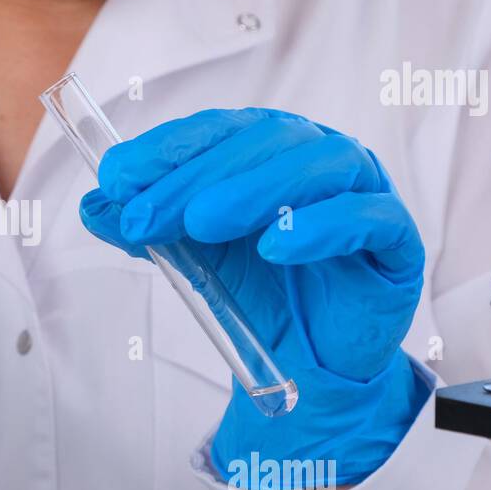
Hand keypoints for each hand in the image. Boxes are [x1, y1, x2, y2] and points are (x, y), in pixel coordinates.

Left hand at [80, 108, 430, 488]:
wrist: (315, 359)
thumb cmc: (261, 290)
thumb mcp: (193, 258)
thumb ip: (149, 229)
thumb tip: (94, 205)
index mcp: (271, 149)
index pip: (219, 130)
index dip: (168, 147)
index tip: (117, 177)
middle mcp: (320, 158)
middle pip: (264, 142)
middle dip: (197, 176)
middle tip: (146, 215)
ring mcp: (364, 193)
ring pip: (318, 167)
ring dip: (254, 189)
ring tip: (202, 223)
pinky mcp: (396, 242)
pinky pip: (368, 219)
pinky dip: (320, 226)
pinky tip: (275, 245)